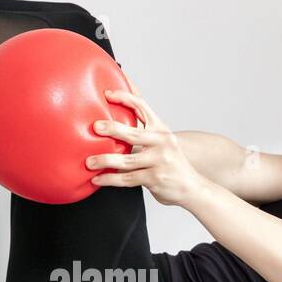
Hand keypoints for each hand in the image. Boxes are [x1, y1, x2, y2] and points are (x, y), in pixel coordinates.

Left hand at [85, 89, 207, 207]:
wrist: (191, 187)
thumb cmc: (171, 164)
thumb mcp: (162, 143)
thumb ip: (143, 135)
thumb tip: (114, 127)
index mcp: (161, 129)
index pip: (142, 106)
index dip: (124, 97)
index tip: (107, 94)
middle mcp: (162, 142)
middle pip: (132, 133)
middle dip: (111, 129)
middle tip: (95, 127)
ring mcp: (159, 161)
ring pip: (126, 160)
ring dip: (104, 161)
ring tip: (89, 162)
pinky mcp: (155, 178)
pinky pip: (127, 178)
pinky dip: (110, 179)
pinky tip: (98, 179)